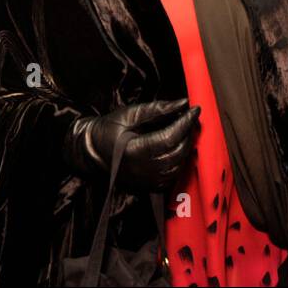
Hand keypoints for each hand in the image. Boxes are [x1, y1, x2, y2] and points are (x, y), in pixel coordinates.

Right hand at [63, 99, 200, 190]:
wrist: (92, 151)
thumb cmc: (109, 129)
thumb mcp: (129, 114)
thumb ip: (157, 109)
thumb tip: (182, 103)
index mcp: (135, 151)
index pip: (170, 138)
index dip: (185, 122)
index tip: (195, 109)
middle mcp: (143, 170)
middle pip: (178, 152)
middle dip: (189, 133)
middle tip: (191, 117)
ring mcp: (147, 180)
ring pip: (179, 164)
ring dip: (187, 146)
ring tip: (186, 129)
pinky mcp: (150, 185)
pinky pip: (174, 174)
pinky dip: (180, 158)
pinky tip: (178, 145)